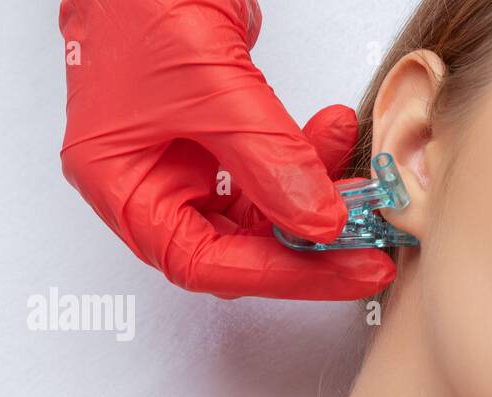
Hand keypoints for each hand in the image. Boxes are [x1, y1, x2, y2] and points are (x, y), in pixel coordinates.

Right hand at [57, 0, 396, 300]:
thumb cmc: (138, 0)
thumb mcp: (212, 85)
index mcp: (121, 186)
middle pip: (238, 247)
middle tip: (371, 244)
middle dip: (309, 242)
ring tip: (362, 178)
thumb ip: (268, 159)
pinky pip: (271, 168)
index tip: (347, 271)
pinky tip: (336, 132)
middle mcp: (150, 183)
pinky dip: (307, 155)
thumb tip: (321, 223)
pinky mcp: (218, 136)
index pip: (205, 262)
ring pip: (263, 209)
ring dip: (315, 193)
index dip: (281, 274)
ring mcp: (184, 161)